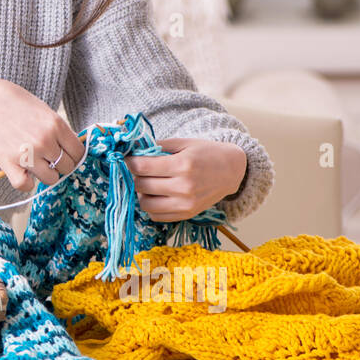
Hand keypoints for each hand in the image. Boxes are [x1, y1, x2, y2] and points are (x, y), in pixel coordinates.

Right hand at [0, 76, 85, 190]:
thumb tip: (71, 150)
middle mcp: (45, 141)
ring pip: (51, 179)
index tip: (67, 155)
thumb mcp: (44, 110)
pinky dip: (26, 183)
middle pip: (67, 167)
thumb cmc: (14, 103)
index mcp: (56, 125)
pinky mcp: (9, 164)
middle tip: (47, 157)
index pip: (78, 152)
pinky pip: (26, 185)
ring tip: (36, 163)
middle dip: (60, 164)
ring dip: (46, 174)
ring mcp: (28, 154)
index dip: (74, 155)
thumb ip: (59, 130)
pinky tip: (23, 172)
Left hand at [123, 137, 246, 222]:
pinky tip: (156, 194)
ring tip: (147, 183)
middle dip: (135, 176)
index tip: (127, 159)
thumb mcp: (183, 143)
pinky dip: (151, 206)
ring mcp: (185, 204)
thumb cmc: (206, 153)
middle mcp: (184, 187)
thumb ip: (158, 147)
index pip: (142, 167)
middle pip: (141, 185)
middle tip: (139, 169)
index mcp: (182, 165)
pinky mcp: (187, 214)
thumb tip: (133, 151)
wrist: (232, 171)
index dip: (130, 162)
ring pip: (145, 204)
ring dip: (141, 193)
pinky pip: (156, 216)